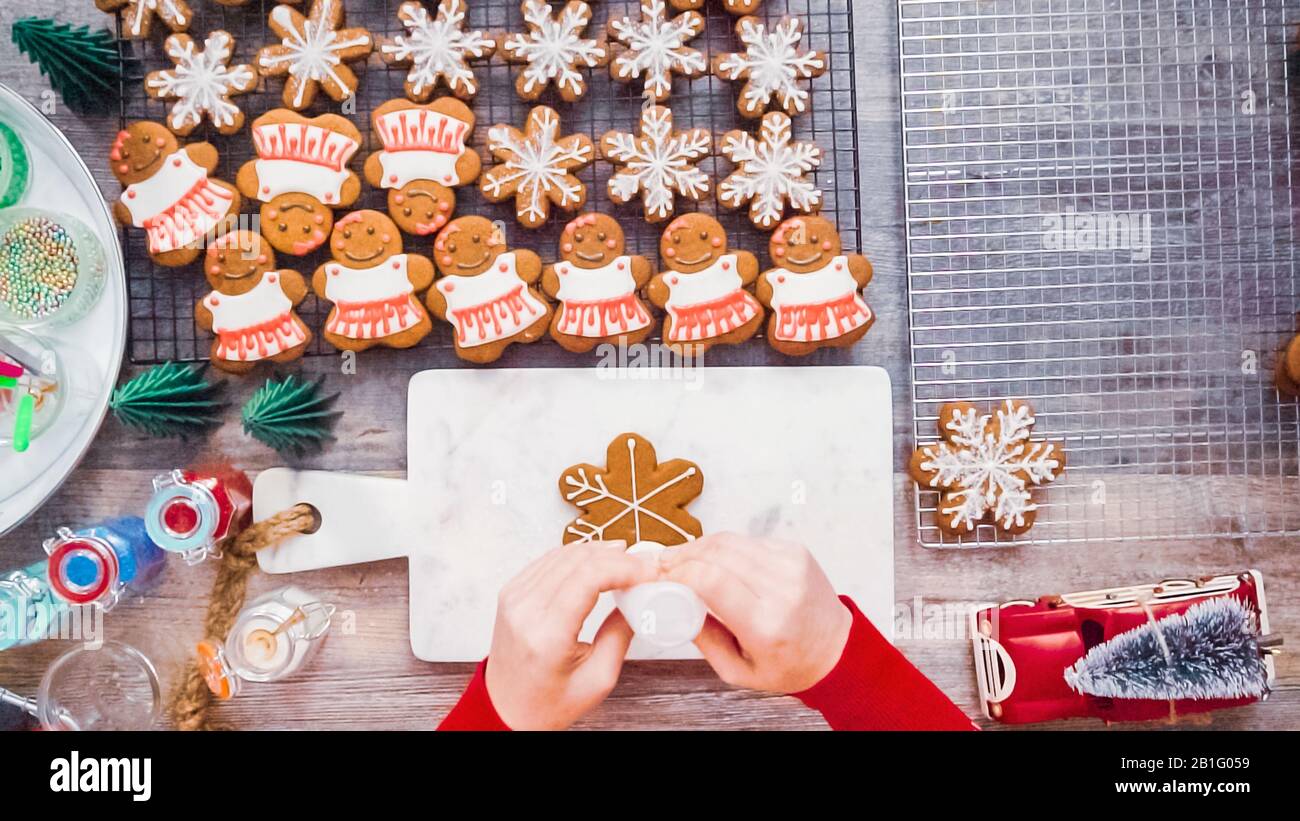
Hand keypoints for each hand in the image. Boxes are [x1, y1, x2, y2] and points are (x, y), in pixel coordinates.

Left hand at [485, 540, 657, 729]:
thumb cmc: (547, 703)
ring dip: (597, 552)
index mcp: (547, 635)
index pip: (588, 578)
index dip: (623, 566)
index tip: (646, 571)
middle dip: (616, 556)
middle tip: (641, 565)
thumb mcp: (597, 679)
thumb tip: (637, 600)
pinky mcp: (511, 592)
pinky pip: (548, 560)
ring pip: (563, 554)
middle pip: (577, 559)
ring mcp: (514, 597)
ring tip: (624, 560)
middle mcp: (525, 610)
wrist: (506, 709)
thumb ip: (619, 635)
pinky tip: (596, 561)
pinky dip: (576, 556)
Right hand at [660, 532, 851, 693]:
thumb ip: (703, 639)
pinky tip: (710, 558)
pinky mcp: (795, 550)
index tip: (661, 577)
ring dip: (698, 546)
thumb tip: (674, 602)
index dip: (679, 572)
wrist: (836, 649)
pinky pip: (747, 540)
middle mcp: (782, 589)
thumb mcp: (738, 671)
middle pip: (717, 554)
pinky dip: (723, 546)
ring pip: (730, 540)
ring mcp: (791, 565)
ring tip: (679, 558)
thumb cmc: (788, 664)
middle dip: (682, 555)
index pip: (712, 581)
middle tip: (661, 564)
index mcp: (766, 625)